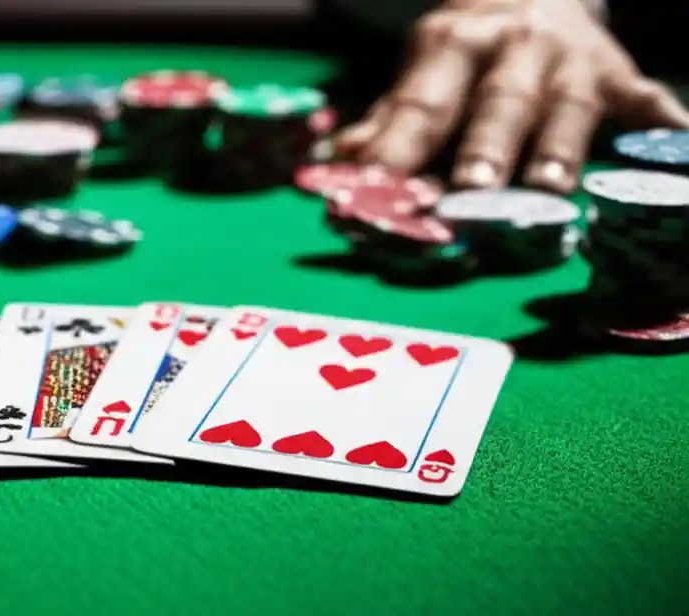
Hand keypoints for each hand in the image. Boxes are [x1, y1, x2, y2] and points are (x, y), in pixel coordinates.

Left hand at [334, 0, 688, 192]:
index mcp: (452, 46)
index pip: (420, 104)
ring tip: (549, 190)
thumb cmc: (465, 58)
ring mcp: (571, 62)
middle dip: (483, 149)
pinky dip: (661, 124)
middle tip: (466, 193)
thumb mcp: (422, 74)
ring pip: (566, 108)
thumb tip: (337, 170)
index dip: (394, 150)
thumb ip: (388, 124)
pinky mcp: (620, 75)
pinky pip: (644, 100)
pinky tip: (673, 142)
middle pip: (496, 104)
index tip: (369, 193)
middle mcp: (513, 48)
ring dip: (556, 150)